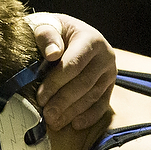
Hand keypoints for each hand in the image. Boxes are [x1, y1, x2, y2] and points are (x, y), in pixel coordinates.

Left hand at [27, 12, 116, 130]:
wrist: (67, 33)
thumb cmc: (52, 31)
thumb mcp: (45, 25)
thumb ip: (46, 35)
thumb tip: (53, 53)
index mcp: (91, 39)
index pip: (73, 65)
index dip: (56, 83)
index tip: (40, 97)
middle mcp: (105, 55)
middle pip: (84, 83)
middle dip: (64, 102)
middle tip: (47, 116)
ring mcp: (110, 72)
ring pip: (92, 96)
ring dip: (73, 112)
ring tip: (55, 122)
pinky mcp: (110, 85)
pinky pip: (102, 104)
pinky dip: (90, 116)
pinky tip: (75, 124)